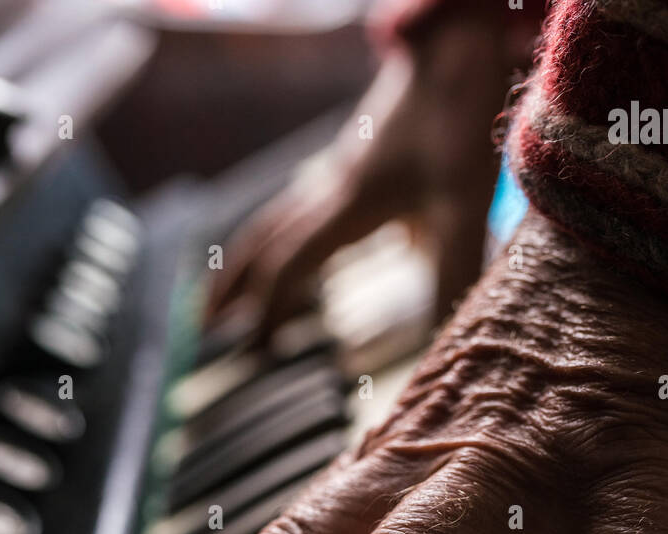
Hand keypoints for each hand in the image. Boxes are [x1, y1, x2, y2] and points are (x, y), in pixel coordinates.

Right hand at [206, 15, 515, 338]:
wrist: (453, 48)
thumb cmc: (457, 123)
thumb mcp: (463, 206)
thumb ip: (453, 274)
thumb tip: (447, 341)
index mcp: (346, 205)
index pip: (289, 266)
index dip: (269, 310)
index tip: (254, 352)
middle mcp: (328, 189)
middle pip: (262, 243)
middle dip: (233, 289)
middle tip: (204, 329)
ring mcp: (334, 173)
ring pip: (271, 222)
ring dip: (243, 263)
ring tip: (219, 299)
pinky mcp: (350, 163)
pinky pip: (294, 208)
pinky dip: (274, 238)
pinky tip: (283, 253)